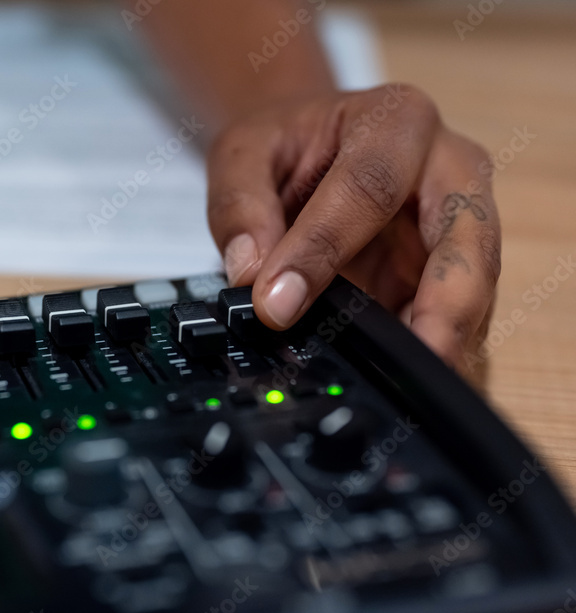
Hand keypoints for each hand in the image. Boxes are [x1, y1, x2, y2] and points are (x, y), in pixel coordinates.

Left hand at [207, 84, 499, 371]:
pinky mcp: (450, 274)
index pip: (367, 188)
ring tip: (411, 387)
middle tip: (416, 357)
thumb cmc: (284, 144)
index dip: (321, 250)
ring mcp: (459, 227)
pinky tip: (408, 384)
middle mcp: (448, 170)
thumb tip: (251, 274)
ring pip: (474, 291)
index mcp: (396, 123)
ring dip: (447, 341)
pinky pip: (455, 321)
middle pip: (467, 243)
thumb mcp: (242, 154)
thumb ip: (240, 208)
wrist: (308, 148)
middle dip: (446, 306)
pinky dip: (435, 353)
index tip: (277, 305)